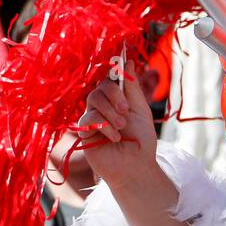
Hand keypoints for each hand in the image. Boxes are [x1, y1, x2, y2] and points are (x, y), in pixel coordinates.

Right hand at [76, 59, 157, 189]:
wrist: (135, 166)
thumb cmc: (141, 140)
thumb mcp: (141, 111)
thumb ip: (133, 89)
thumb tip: (128, 61)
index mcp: (118, 98)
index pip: (111, 78)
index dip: (115, 69)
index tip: (122, 58)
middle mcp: (103, 105)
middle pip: (100, 87)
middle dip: (114, 95)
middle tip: (126, 110)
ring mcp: (92, 118)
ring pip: (93, 100)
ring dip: (110, 113)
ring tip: (122, 127)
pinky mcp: (84, 132)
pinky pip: (87, 119)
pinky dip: (103, 126)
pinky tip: (114, 137)